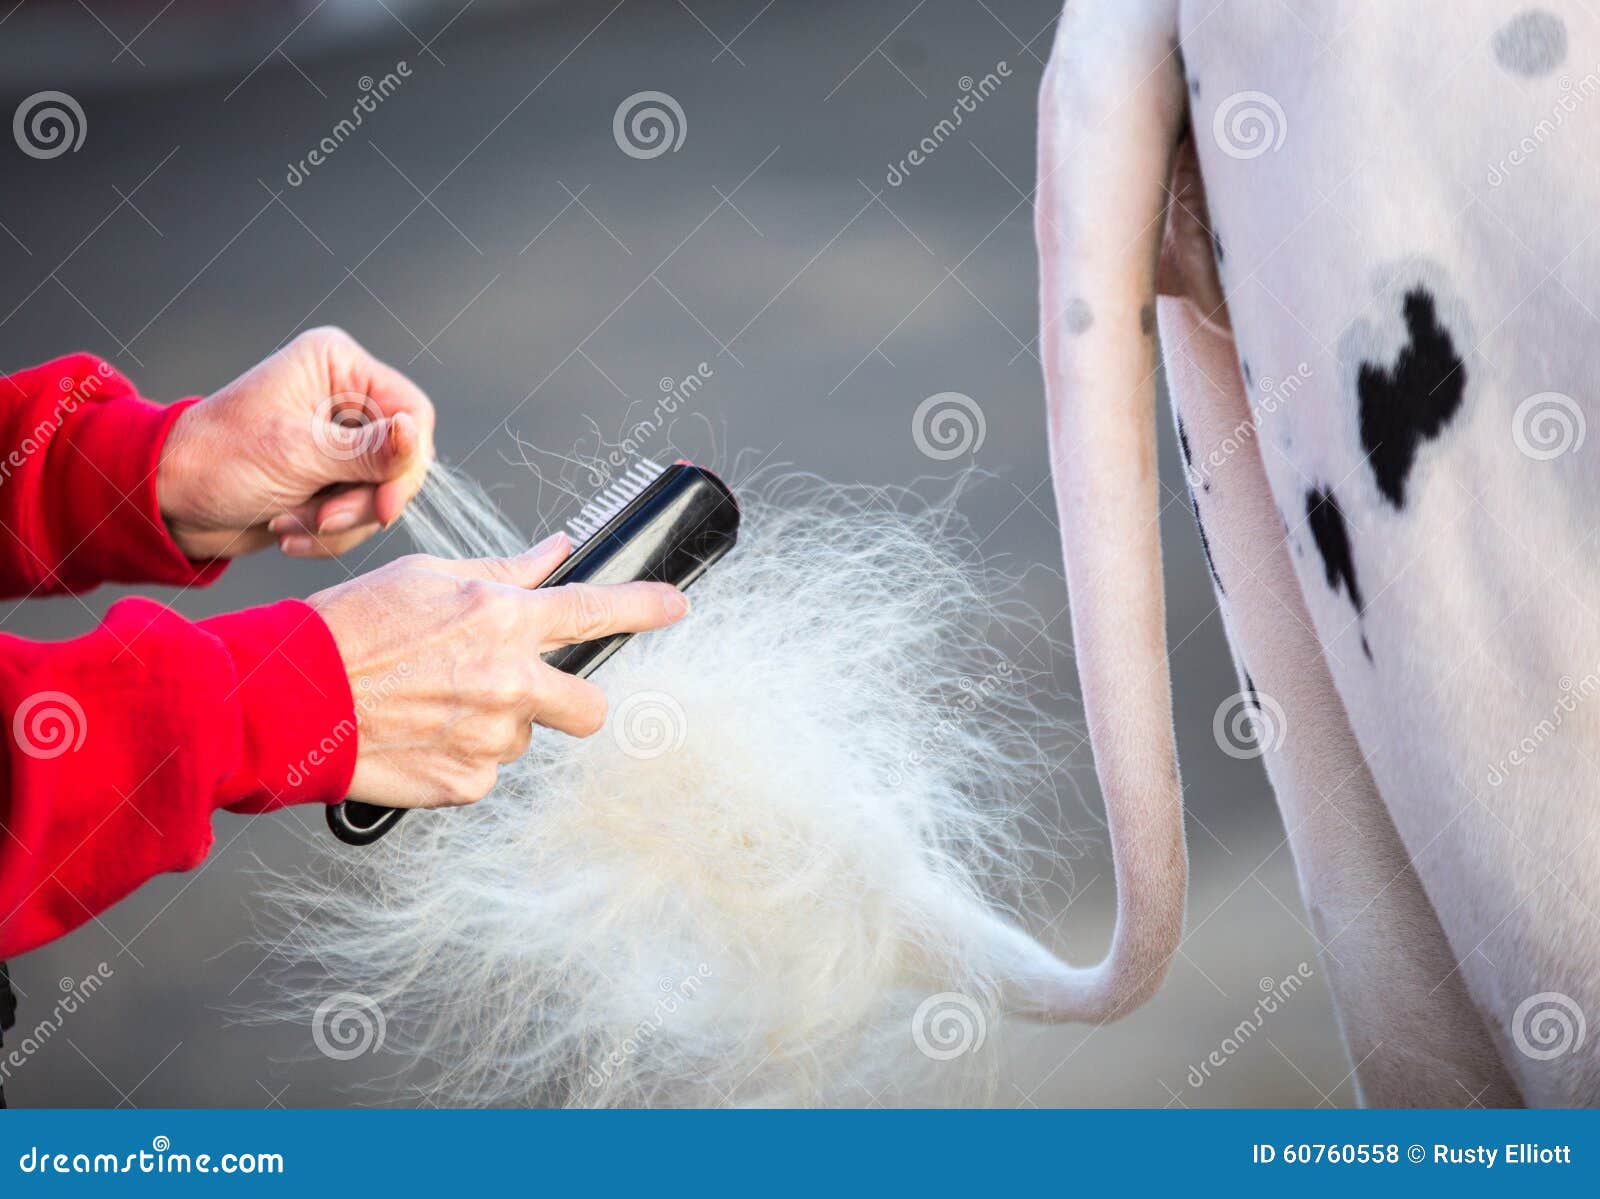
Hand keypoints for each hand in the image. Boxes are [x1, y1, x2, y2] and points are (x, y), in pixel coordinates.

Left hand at [156, 326, 435, 559]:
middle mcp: (345, 398)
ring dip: (340, 523)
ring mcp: (340, 442)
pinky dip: (328, 533)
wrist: (168, 502)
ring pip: (382, 493)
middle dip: (363, 502)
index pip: (412, 412)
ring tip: (290, 523)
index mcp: (339, 367)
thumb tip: (416, 435)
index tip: (384, 506)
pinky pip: (359, 515)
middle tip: (323, 520)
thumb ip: (368, 451)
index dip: (407, 462)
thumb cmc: (218, 460)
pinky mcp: (331, 479)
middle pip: (402, 460)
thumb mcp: (298, 454)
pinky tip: (287, 531)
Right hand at [307, 536, 688, 808]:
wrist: (290, 696)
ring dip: (493, 725)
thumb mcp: (428, 577)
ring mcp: (490, 738)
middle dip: (572, 702)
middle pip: (587, 706)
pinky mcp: (466, 784)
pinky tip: (417, 735)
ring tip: (431, 704)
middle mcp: (508, 680)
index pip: (595, 609)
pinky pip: (484, 773)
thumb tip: (556, 551)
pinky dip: (458, 758)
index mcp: (502, 619)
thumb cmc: (350, 628)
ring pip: (522, 736)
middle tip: (523, 691)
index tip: (678, 605)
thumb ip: (504, 571)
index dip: (646, 606)